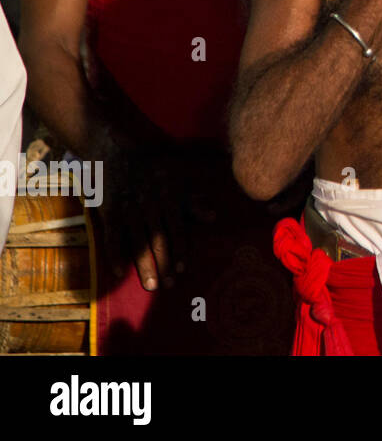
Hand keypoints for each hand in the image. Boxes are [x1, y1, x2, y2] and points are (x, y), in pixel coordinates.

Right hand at [93, 140, 187, 291]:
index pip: (177, 229)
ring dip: (144, 265)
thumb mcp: (174, 182)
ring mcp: (129, 209)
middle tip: (168, 286)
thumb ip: (192, 203)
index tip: (183, 270)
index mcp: (168, 198)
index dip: (180, 250)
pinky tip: (119, 273)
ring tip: (151, 285)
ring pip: (138, 241)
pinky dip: (114, 255)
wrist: (115, 154)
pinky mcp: (109, 211)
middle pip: (158, 239)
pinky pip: (112, 237)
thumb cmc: (150, 172)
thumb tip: (214, 217)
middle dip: (164, 263)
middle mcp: (150, 205)